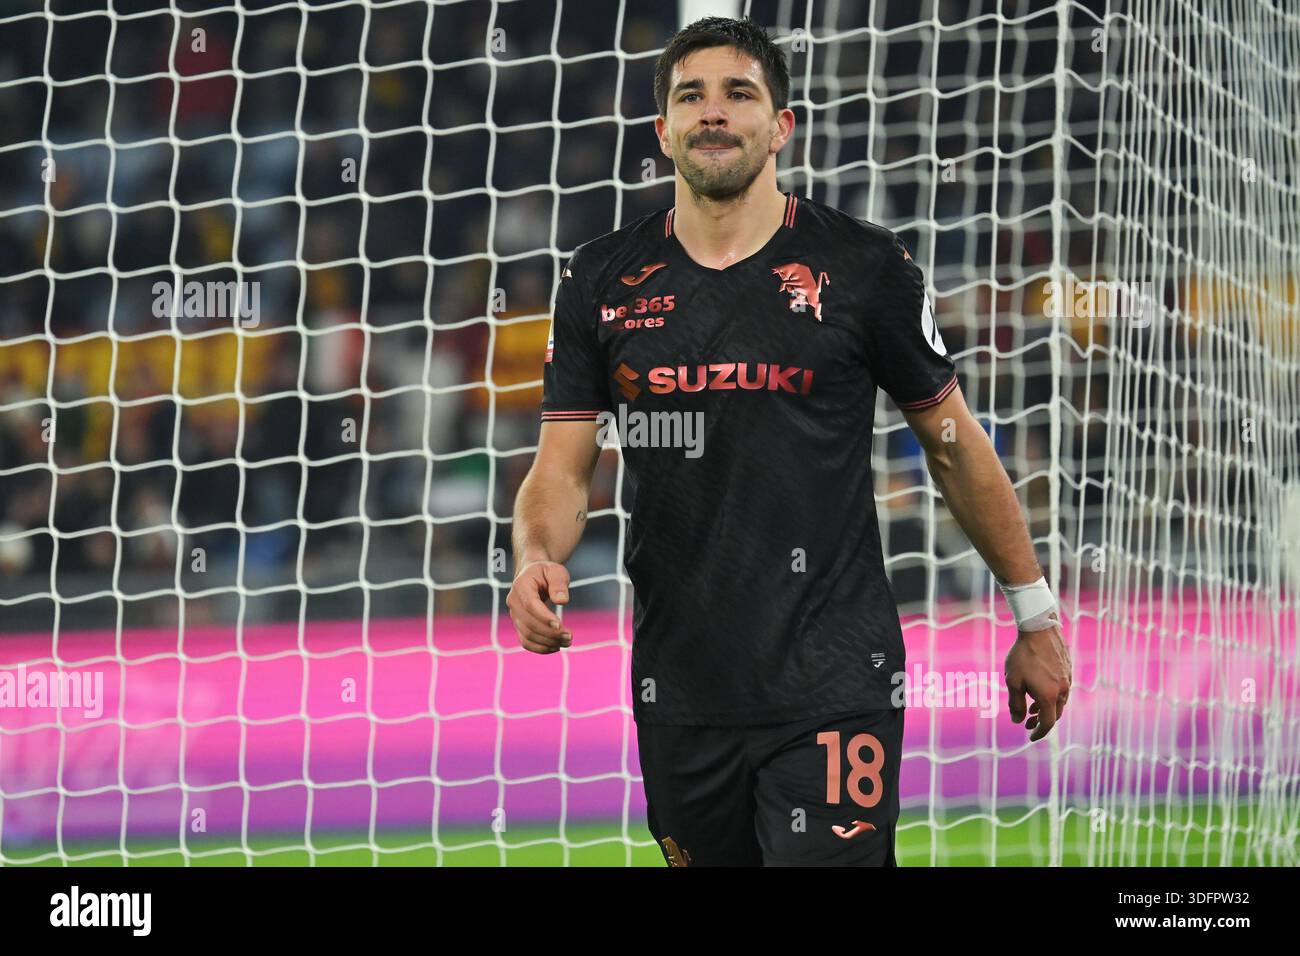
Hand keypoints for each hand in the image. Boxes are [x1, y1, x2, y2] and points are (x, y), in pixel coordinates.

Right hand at [506, 559, 572, 653]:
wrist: (533, 576)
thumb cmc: (546, 572)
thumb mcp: (556, 571)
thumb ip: (559, 583)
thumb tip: (562, 600)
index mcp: (521, 586)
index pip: (530, 605)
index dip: (544, 617)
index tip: (560, 626)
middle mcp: (514, 602)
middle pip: (529, 624)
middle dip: (550, 633)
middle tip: (570, 636)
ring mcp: (515, 616)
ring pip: (528, 636)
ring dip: (548, 643)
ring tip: (567, 641)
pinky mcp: (519, 626)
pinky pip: (526, 642)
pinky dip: (541, 648)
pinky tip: (556, 646)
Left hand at [1003, 618, 1071, 740]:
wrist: (1040, 629)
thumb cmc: (1023, 655)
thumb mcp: (1013, 681)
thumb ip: (1015, 703)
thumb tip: (1018, 720)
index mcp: (1049, 696)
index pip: (1047, 723)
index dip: (1039, 732)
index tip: (1030, 737)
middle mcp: (1062, 691)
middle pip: (1054, 714)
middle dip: (1041, 722)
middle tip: (1027, 723)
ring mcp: (1067, 680)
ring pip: (1059, 702)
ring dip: (1046, 708)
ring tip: (1031, 707)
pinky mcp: (1067, 670)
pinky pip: (1061, 690)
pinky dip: (1051, 696)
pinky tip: (1039, 690)